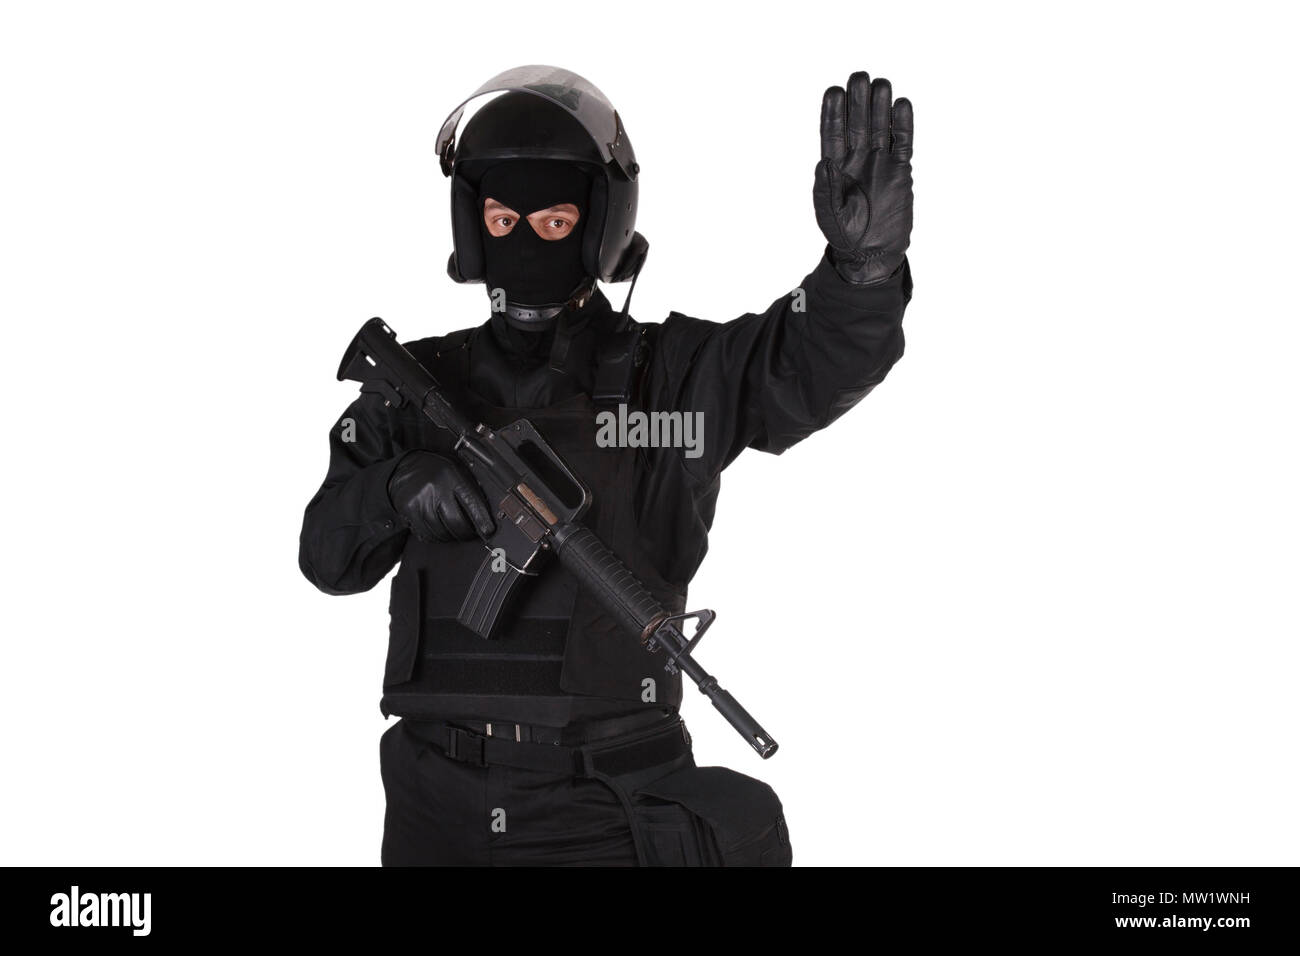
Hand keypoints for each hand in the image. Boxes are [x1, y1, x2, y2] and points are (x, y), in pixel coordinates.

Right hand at [387, 451, 494, 542]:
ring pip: (441, 532)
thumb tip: (487, 513)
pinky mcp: (409, 511)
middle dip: (466, 533)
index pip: (471, 502)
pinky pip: (426, 534)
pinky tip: (438, 529)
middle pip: (455, 522)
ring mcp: (420, 501)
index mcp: (452, 477)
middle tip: (471, 534)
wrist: (406, 466)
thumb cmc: (436, 471)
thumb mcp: (456, 471)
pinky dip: (435, 536)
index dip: (481, 520)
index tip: (488, 531)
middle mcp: (435, 489)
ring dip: (450, 536)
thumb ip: (470, 488)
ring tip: (453, 530)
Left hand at [813, 71, 913, 284]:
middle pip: (857, 123)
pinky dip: (902, 125)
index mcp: (835, 167)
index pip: (833, 133)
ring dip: (879, 106)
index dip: (833, 112)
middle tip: (859, 76)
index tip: (834, 91)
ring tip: (881, 83)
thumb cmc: (844, 236)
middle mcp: (857, 160)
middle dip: (857, 100)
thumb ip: (825, 189)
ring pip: (879, 127)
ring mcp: (879, 163)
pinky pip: (902, 143)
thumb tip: (825, 162)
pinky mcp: (900, 171)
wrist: (872, 254)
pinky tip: (901, 105)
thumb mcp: (829, 214)